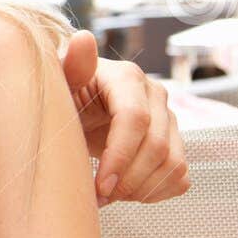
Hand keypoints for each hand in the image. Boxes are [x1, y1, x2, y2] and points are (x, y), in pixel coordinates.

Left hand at [59, 31, 186, 204]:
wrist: (73, 107)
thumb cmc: (61, 96)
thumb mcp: (57, 84)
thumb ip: (70, 66)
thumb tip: (83, 40)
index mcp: (127, 78)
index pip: (134, 119)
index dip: (119, 157)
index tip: (98, 186)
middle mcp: (155, 95)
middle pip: (156, 147)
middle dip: (125, 180)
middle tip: (96, 197)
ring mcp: (168, 119)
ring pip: (172, 164)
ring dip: (140, 190)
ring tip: (107, 196)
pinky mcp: (174, 141)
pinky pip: (180, 176)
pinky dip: (156, 193)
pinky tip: (127, 193)